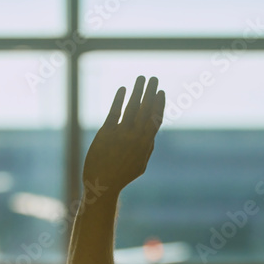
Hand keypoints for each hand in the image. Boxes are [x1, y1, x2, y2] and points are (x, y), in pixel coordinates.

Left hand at [83, 75, 164, 192]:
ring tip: (141, 78)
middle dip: (151, 92)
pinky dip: (119, 99)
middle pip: (146, 109)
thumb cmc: (121, 176)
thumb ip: (148, 149)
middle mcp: (135, 137)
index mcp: (146, 144)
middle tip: (154, 78)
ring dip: (138, 90)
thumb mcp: (140, 166)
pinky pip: (115, 112)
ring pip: (132, 107)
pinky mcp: (106, 132)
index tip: (161, 91)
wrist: (102, 185)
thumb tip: (152, 136)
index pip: (155, 119)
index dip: (159, 104)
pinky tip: (123, 89)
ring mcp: (121, 134)